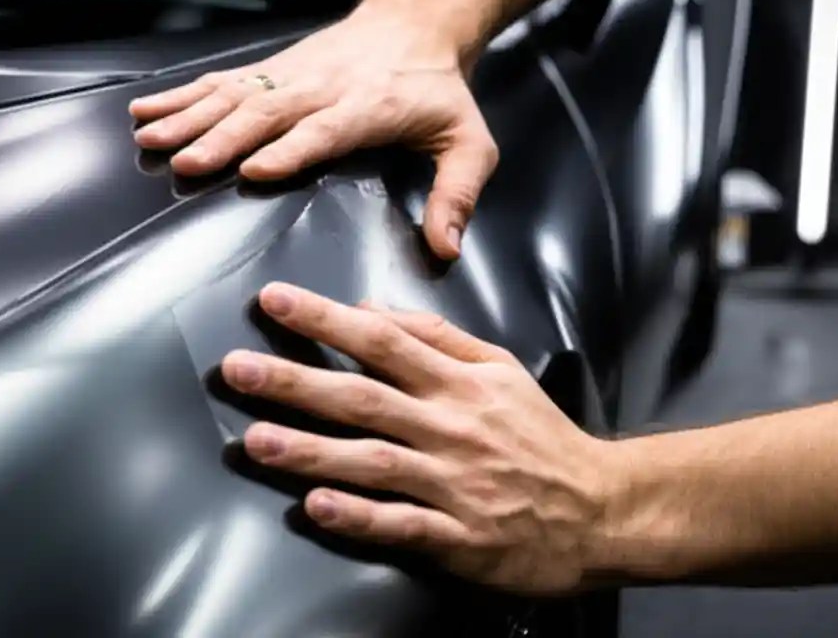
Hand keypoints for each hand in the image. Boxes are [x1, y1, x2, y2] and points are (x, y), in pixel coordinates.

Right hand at [129, 5, 497, 260]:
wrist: (415, 25)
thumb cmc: (437, 91)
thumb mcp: (469, 141)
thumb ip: (458, 193)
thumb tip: (446, 247)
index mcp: (367, 108)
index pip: (323, 130)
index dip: (289, 149)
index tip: (254, 170)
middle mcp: (322, 89)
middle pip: (267, 112)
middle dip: (224, 137)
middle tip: (187, 164)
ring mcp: (291, 75)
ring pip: (236, 95)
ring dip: (190, 116)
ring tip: (150, 137)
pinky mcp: (272, 70)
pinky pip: (222, 81)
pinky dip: (182, 94)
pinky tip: (147, 109)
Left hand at [219, 282, 624, 594]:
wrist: (601, 508)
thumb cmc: (539, 434)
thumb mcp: (498, 368)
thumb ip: (436, 336)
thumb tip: (370, 308)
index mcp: (457, 383)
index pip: (381, 341)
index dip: (325, 320)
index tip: (274, 301)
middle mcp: (450, 428)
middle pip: (363, 399)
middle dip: (296, 382)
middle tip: (236, 369)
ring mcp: (453, 484)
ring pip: (373, 462)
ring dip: (311, 451)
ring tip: (256, 440)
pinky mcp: (459, 536)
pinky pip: (402, 525)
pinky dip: (360, 516)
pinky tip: (317, 508)